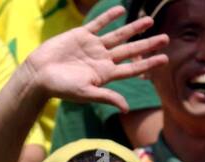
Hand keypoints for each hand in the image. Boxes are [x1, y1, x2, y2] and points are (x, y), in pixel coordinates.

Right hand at [20, 6, 168, 110]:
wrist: (38, 74)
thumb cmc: (60, 88)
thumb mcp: (85, 93)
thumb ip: (106, 96)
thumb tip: (126, 108)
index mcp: (104, 74)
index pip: (132, 68)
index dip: (148, 63)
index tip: (165, 59)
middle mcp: (101, 59)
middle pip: (130, 50)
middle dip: (147, 45)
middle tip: (166, 38)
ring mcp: (92, 46)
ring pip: (118, 35)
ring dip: (134, 29)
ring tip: (149, 21)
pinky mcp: (81, 35)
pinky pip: (99, 24)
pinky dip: (109, 17)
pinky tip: (121, 10)